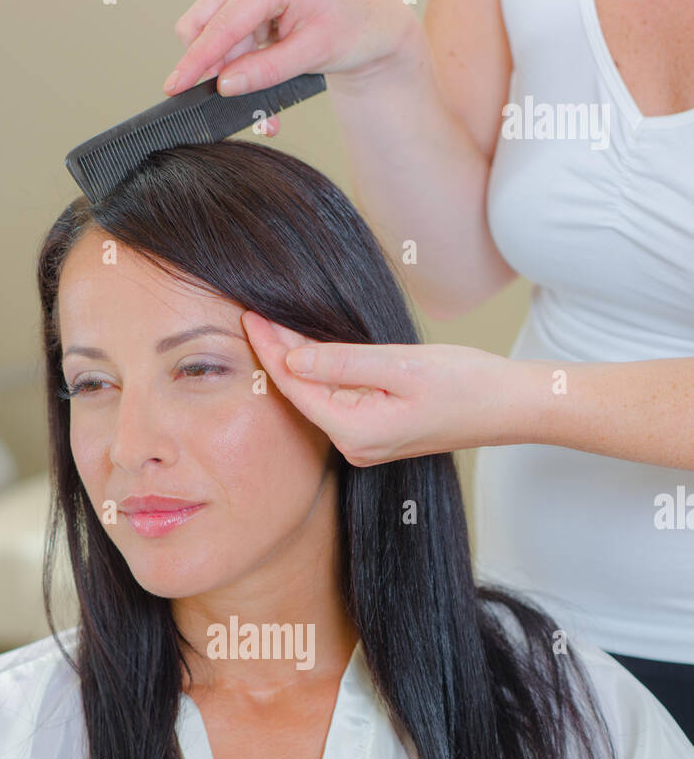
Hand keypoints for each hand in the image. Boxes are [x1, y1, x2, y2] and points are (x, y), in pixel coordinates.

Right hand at [163, 0, 416, 127]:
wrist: (373, 20)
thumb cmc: (353, 27)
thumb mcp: (314, 53)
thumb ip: (267, 69)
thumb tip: (226, 85)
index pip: (225, 22)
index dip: (199, 58)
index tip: (176, 84)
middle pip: (208, 21)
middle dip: (216, 65)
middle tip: (228, 97)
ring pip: (217, 32)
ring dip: (232, 71)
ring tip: (262, 106)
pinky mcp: (252, 2)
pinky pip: (231, 35)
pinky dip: (241, 64)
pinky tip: (258, 82)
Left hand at [241, 313, 541, 461]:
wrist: (509, 407)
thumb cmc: (466, 384)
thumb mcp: (400, 365)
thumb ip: (343, 362)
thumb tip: (293, 358)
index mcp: (356, 433)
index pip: (298, 387)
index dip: (270, 350)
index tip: (249, 317)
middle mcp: (355, 447)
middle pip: (304, 393)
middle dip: (280, 354)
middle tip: (254, 312)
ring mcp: (366, 443)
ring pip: (320, 396)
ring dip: (300, 361)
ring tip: (276, 324)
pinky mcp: (377, 433)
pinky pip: (339, 400)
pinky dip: (325, 372)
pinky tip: (313, 347)